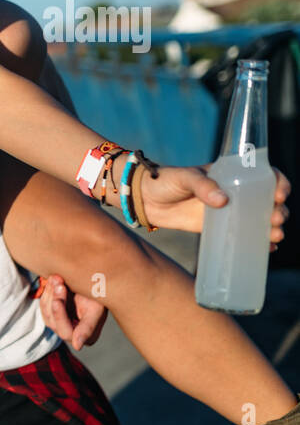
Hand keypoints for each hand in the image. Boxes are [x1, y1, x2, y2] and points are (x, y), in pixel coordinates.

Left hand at [37, 273, 106, 351]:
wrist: (93, 288)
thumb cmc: (100, 299)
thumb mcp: (97, 310)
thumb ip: (88, 327)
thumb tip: (77, 346)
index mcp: (86, 337)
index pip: (67, 331)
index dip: (61, 316)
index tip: (57, 303)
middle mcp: (70, 335)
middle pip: (54, 320)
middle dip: (55, 299)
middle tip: (59, 282)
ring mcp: (58, 325)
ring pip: (47, 311)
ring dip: (50, 293)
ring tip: (57, 277)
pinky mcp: (50, 315)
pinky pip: (43, 304)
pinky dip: (47, 291)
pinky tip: (53, 280)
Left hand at [140, 164, 289, 246]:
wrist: (145, 199)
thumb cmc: (165, 181)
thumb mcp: (184, 177)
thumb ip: (202, 185)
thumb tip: (223, 201)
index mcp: (231, 174)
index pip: (265, 175)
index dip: (278, 183)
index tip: (279, 195)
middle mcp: (235, 192)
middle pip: (267, 200)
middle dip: (278, 211)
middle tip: (275, 220)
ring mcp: (228, 211)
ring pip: (259, 219)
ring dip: (272, 228)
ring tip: (274, 237)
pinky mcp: (217, 227)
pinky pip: (242, 235)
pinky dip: (257, 242)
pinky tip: (267, 250)